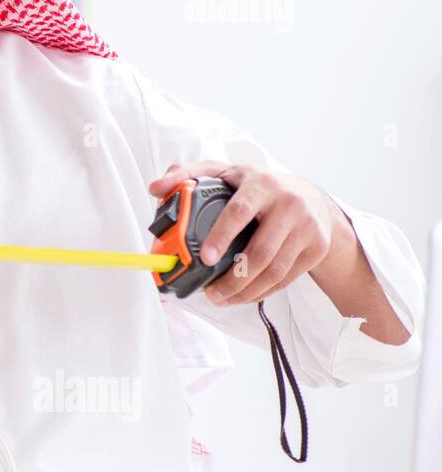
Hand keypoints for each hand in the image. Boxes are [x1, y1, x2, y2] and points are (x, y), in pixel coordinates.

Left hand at [148, 161, 339, 306]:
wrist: (311, 197)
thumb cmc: (257, 187)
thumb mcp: (226, 173)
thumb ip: (188, 175)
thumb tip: (155, 188)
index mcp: (261, 184)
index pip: (240, 212)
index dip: (222, 236)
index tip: (206, 258)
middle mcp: (289, 204)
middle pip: (260, 251)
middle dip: (233, 278)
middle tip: (210, 293)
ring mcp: (307, 227)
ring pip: (274, 270)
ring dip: (245, 291)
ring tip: (222, 298)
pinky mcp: (316, 247)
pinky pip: (287, 278)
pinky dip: (263, 292)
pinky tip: (244, 295)